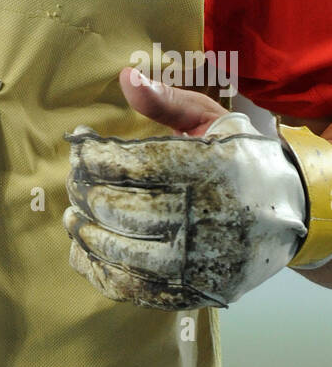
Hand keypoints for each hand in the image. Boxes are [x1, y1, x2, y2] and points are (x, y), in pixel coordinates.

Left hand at [62, 69, 307, 308]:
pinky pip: (135, 289)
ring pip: (123, 251)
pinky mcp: (198, 289)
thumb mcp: (213, 120)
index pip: (134, 164)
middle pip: (122, 208)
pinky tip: (84, 252)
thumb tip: (125, 78)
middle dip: (85, 192)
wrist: (294, 212)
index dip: (94, 154)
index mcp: (212, 167)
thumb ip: (167, 102)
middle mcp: (208, 216)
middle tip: (74, 181)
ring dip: (86, 232)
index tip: (79, 145)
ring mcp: (203, 260)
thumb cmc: (241, 157)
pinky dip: (100, 271)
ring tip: (73, 217)